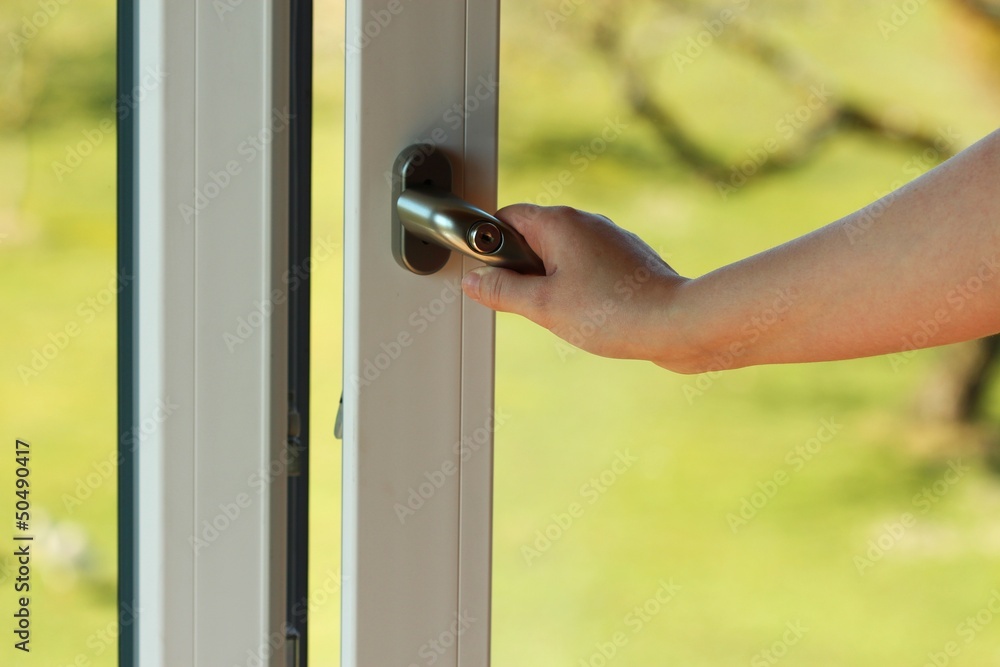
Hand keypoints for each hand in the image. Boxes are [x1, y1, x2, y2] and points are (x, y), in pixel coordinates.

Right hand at [461, 204, 695, 366]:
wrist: (678, 323)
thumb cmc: (614, 312)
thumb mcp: (543, 307)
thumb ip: (502, 291)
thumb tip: (475, 281)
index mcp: (560, 222)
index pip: (507, 217)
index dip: (490, 244)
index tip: (489, 274)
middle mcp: (587, 222)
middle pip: (534, 236)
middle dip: (523, 269)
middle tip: (529, 302)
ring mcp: (611, 239)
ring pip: (563, 254)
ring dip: (552, 281)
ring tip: (564, 312)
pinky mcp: (629, 259)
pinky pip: (589, 266)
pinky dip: (580, 286)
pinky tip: (590, 313)